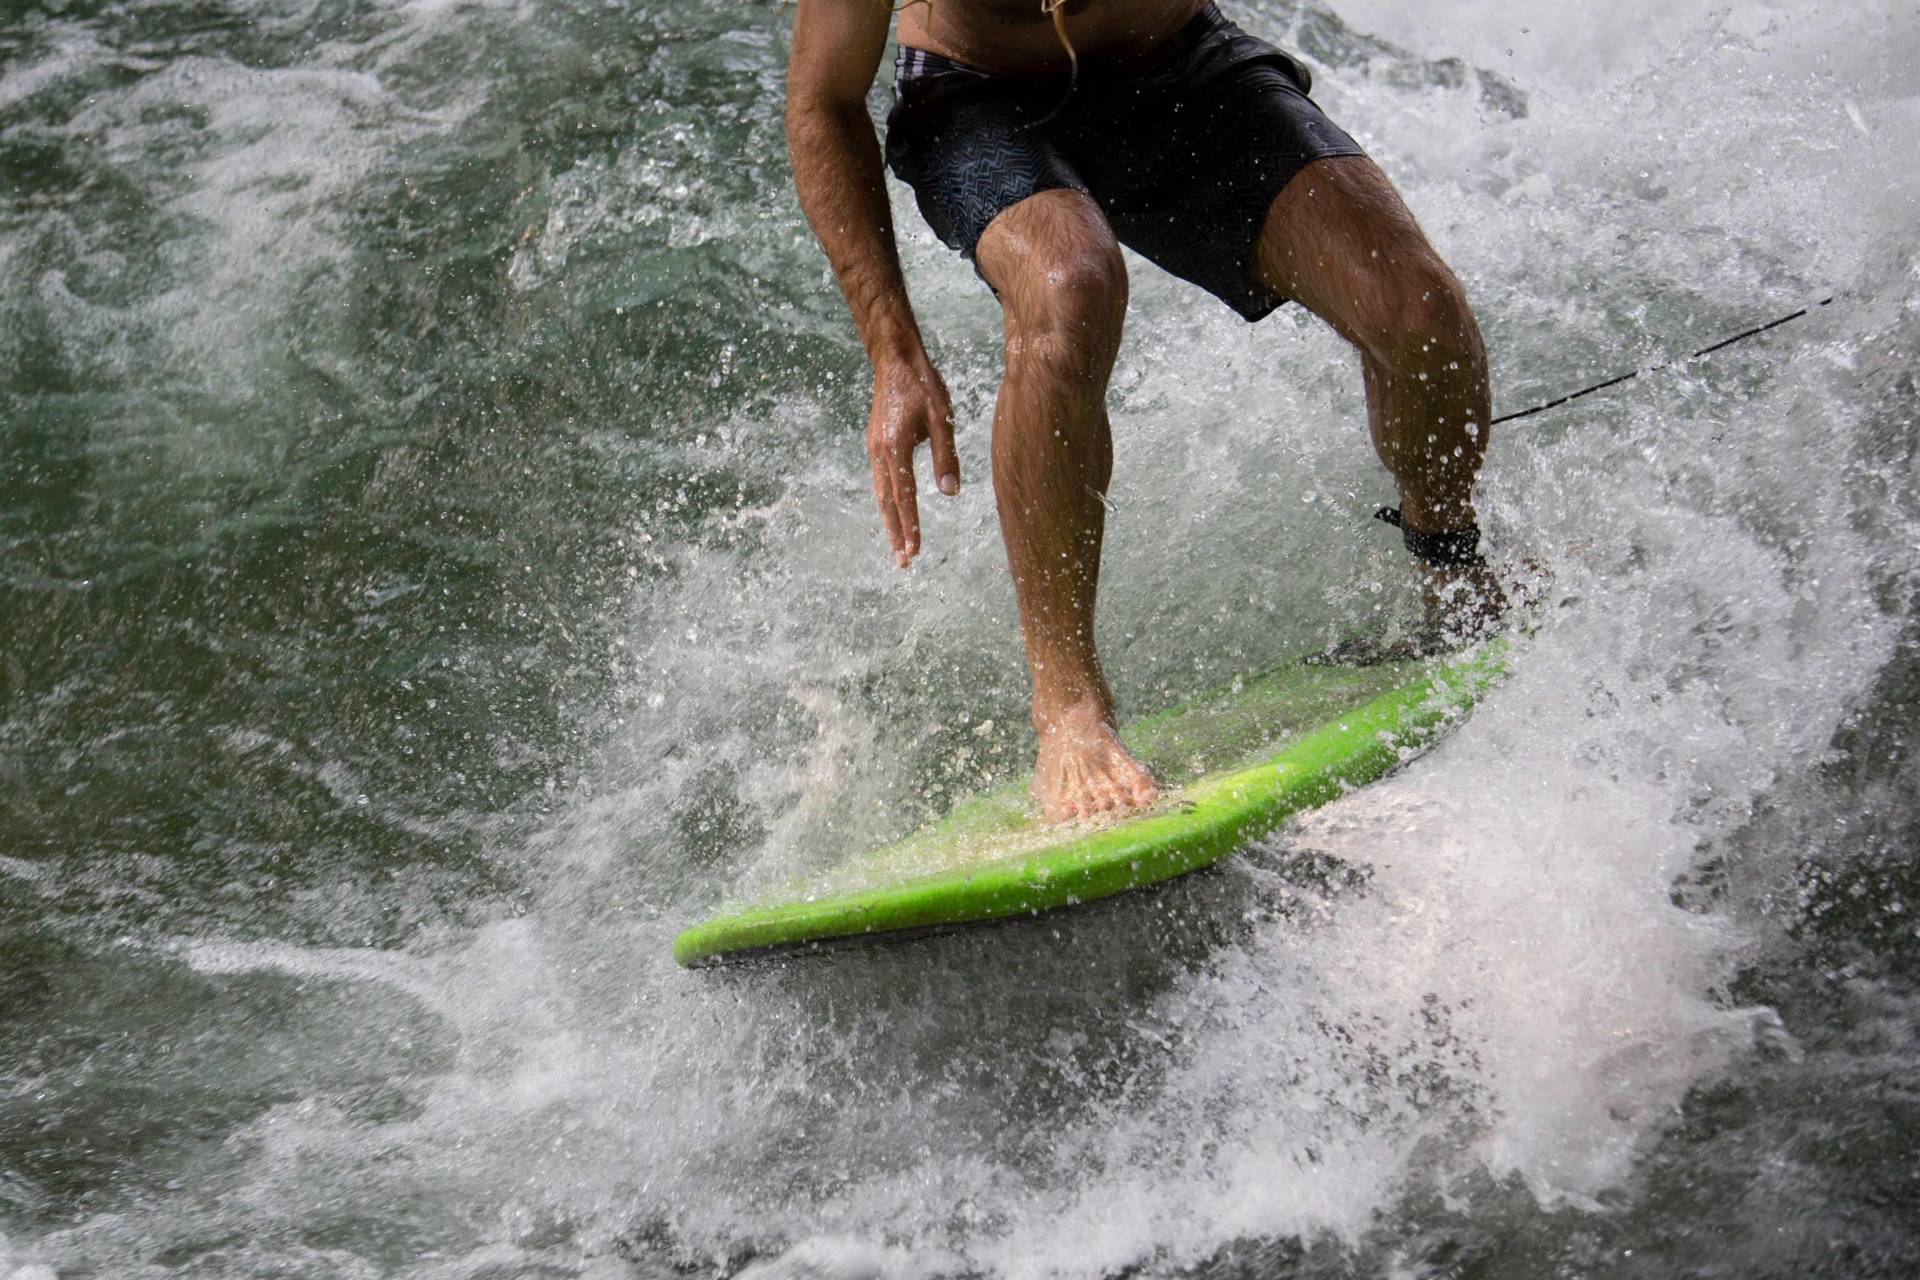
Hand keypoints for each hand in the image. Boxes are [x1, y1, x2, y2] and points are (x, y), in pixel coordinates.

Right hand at [866, 356, 958, 567]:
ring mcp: (874, 448)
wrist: (895, 360)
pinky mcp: (876, 443)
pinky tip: (894, 512)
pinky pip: (880, 480)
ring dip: (890, 521)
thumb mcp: (942, 419)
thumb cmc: (923, 386)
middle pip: (887, 502)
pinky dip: (887, 502)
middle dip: (896, 534)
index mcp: (896, 447)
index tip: (914, 550)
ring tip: (898, 546)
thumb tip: (950, 492)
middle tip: (903, 562)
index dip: (910, 526)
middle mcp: (879, 452)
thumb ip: (946, 457)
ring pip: (881, 493)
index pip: (904, 496)